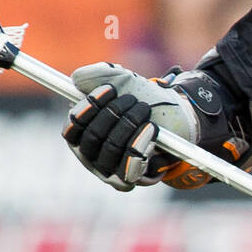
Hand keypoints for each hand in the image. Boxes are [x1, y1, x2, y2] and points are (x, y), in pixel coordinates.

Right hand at [61, 62, 199, 190]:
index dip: (87, 109)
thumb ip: (96, 74)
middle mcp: (91, 156)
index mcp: (82, 136)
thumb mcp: (121, 80)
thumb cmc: (144, 99)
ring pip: (111, 149)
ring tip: (144, 109)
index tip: (109, 89)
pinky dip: (140, 144)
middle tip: (132, 99)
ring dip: (130, 124)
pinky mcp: (132, 178)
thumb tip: (76, 79)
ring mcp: (110, 170)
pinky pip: (129, 166)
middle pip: (92, 137)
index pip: (72, 129)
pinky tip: (151, 128)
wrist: (179, 114)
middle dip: (114, 113)